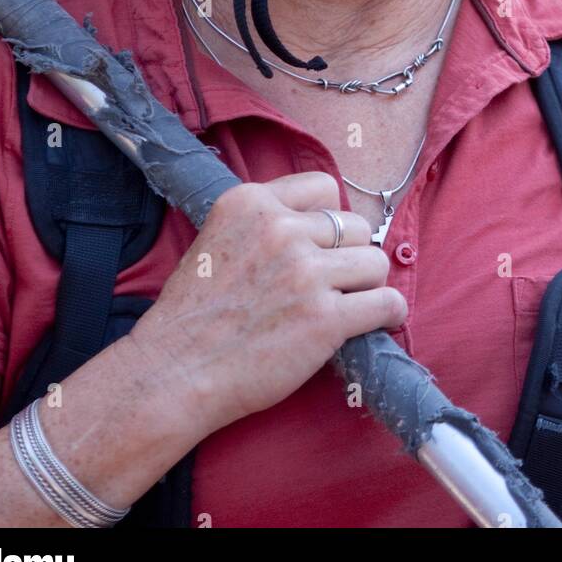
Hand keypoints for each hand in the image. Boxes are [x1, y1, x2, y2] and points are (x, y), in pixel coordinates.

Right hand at [129, 170, 407, 435]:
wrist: (174, 373)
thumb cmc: (193, 316)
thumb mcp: (216, 239)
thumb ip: (262, 223)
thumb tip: (319, 224)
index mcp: (251, 202)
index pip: (324, 187)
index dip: (328, 220)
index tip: (321, 246)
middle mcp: (280, 228)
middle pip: (356, 225)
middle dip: (349, 255)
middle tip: (331, 284)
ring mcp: (305, 272)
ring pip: (375, 262)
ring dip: (367, 285)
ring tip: (348, 305)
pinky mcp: (325, 318)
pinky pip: (386, 302)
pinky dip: (387, 314)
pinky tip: (376, 322)